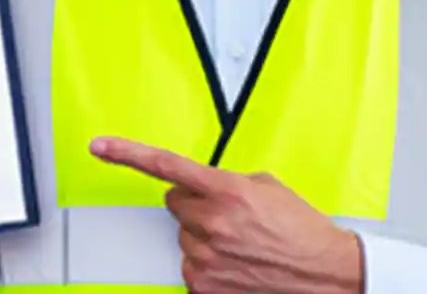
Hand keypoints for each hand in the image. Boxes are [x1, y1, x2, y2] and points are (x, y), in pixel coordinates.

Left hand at [90, 136, 363, 293]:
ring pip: (184, 237)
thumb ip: (226, 181)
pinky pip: (190, 266)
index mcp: (227, 190)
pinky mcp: (204, 286)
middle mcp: (212, 222)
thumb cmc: (302, 230)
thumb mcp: (267, 188)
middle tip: (229, 216)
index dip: (126, 153)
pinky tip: (237, 264)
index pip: (164, 165)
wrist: (326, 273)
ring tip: (241, 244)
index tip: (100, 146)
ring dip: (205, 237)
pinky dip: (209, 265)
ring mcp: (206, 257)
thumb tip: (203, 188)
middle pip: (175, 204)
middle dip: (196, 205)